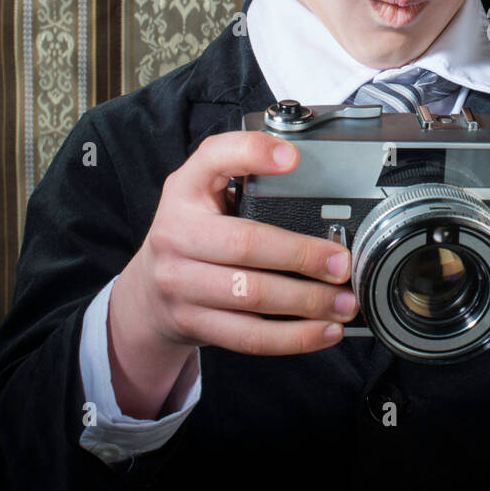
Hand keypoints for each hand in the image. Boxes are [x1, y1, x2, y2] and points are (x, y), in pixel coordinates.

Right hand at [108, 131, 356, 417]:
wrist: (145, 296)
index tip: (292, 157)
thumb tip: (311, 176)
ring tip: (344, 303)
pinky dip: (294, 337)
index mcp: (184, 191)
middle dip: (302, 255)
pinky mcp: (193, 323)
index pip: (213, 158)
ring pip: (251, 295)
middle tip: (341, 263)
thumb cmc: (192, 236)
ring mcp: (180, 284)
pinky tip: (325, 330)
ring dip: (307, 302)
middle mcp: (177, 234)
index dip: (251, 153)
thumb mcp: (202, 193)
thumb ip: (241, 176)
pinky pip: (249, 336)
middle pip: (245, 243)